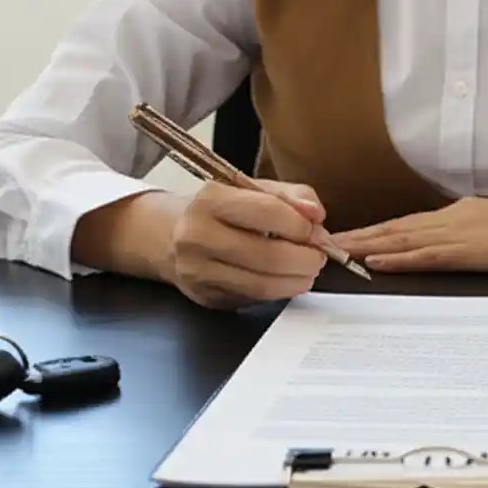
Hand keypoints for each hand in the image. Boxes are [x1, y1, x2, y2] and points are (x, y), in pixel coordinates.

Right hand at [166, 180, 329, 308]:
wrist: (168, 236)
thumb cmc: (219, 210)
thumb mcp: (252, 189)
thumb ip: (291, 196)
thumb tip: (315, 214)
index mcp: (210, 201)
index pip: (268, 213)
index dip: (301, 225)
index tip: (314, 229)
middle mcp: (197, 236)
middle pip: (268, 256)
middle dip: (306, 259)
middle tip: (319, 255)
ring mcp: (198, 271)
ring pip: (262, 285)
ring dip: (297, 280)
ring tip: (308, 269)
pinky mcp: (206, 297)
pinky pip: (254, 298)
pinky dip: (279, 290)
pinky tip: (287, 280)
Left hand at [333, 197, 487, 272]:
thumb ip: (482, 236)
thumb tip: (463, 248)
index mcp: (466, 211)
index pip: (410, 221)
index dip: (377, 229)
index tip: (348, 236)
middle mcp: (458, 216)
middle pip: (397, 225)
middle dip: (359, 234)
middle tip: (323, 242)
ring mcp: (466, 232)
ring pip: (405, 237)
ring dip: (368, 244)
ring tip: (336, 251)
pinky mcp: (476, 250)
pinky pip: (429, 254)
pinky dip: (399, 257)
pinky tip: (377, 262)